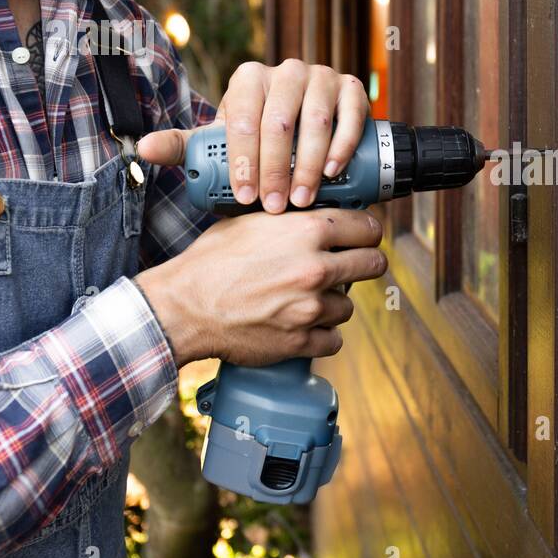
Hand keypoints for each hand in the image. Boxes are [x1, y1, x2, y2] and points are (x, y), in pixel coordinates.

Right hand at [135, 209, 386, 366]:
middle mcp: (316, 268)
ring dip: (333, 304)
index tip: (364, 238)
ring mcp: (311, 307)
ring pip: (349, 305)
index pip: (368, 228)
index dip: (367, 233)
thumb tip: (319, 216)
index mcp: (307, 231)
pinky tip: (302, 326)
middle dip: (364, 264)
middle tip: (350, 267)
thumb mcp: (251, 222)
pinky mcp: (302, 340)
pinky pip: (333, 340)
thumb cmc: (211, 263)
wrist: (184, 307)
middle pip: (374, 265)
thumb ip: (292, 220)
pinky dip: (321, 335)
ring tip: (306, 300)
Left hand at [138, 59, 369, 213]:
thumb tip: (142, 150)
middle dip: (275, 169)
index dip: (242, 160)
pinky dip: (342, 144)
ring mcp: (322, 77)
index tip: (244, 197)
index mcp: (249, 79)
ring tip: (303, 199)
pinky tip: (333, 171)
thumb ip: (185, 146)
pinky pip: (350, 115)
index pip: (242, 119)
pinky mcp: (353, 88)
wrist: (306, 125)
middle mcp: (286, 71)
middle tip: (276, 206)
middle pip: (278, 122)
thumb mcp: (221, 141)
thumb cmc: (258, 138)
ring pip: (315, 119)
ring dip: (309, 164)